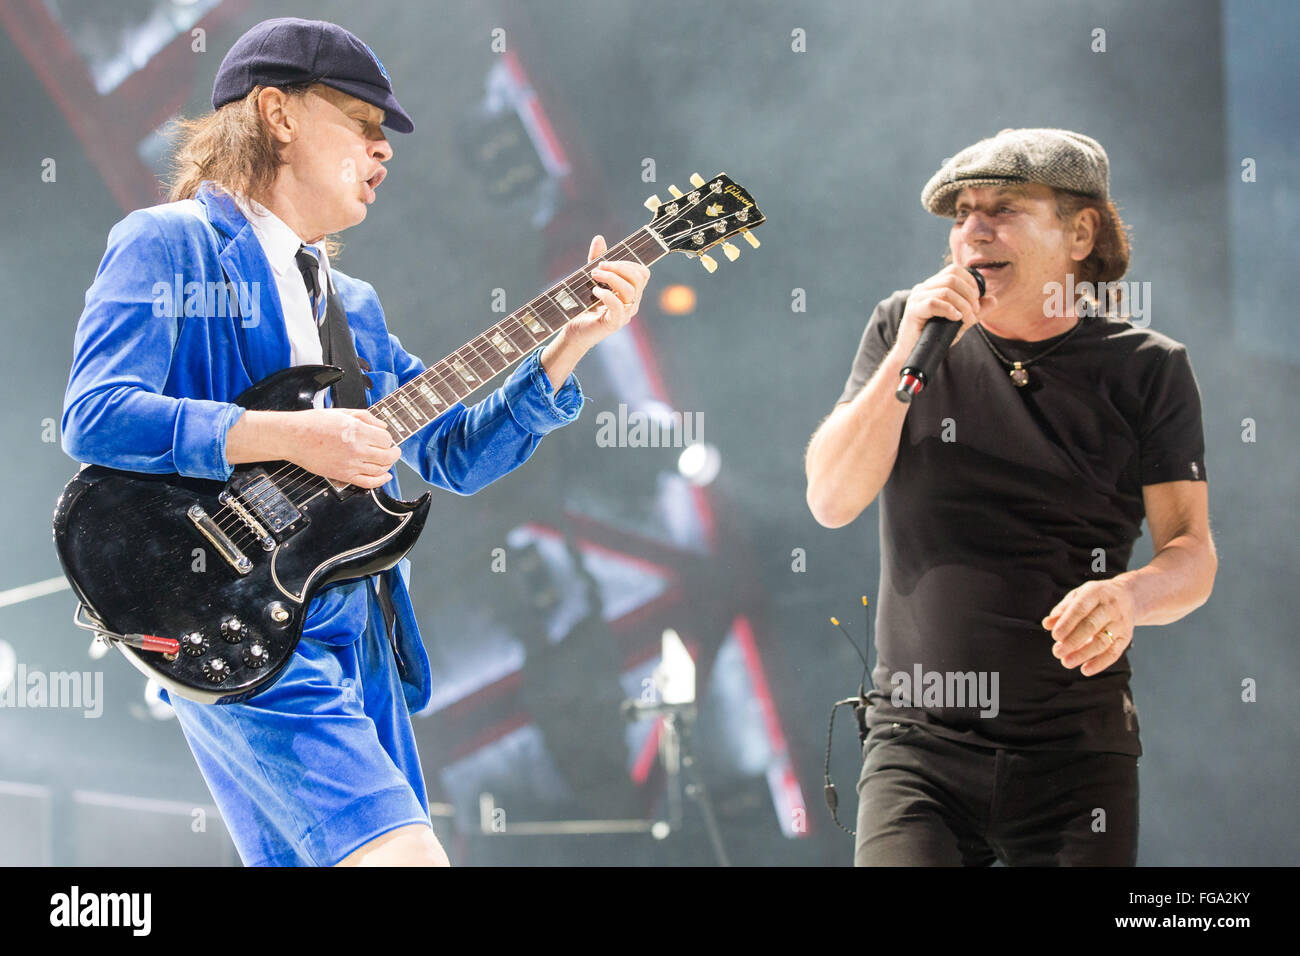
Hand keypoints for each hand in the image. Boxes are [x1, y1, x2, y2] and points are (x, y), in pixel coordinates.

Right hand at [283, 407, 399, 488]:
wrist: (293, 437)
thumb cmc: (314, 423)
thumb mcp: (342, 412)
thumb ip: (366, 418)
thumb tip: (383, 427)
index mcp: (357, 430)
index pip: (386, 438)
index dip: (388, 438)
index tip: (385, 438)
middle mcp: (356, 449)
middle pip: (387, 455)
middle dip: (393, 453)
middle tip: (394, 450)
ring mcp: (350, 464)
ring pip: (380, 469)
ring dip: (388, 465)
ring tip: (387, 460)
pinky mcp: (343, 475)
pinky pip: (367, 482)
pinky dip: (380, 481)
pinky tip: (385, 477)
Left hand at [560, 235, 651, 351]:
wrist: (574, 329)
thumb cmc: (584, 304)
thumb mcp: (591, 278)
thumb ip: (596, 259)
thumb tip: (599, 238)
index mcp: (631, 292)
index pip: (642, 273)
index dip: (627, 263)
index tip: (605, 261)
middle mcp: (632, 303)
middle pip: (638, 278)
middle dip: (619, 267)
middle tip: (598, 266)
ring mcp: (625, 314)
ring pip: (630, 291)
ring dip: (611, 278)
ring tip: (593, 276)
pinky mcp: (614, 324)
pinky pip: (619, 307)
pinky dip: (606, 295)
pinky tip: (595, 292)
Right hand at [895, 264, 996, 357]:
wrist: (912, 353)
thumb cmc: (933, 336)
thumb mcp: (959, 321)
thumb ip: (975, 311)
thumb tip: (993, 299)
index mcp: (932, 286)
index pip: (954, 270)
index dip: (970, 282)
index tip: (977, 299)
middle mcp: (923, 288)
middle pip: (952, 277)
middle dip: (969, 294)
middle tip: (974, 310)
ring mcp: (916, 298)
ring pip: (946, 290)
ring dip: (963, 305)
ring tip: (967, 318)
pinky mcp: (913, 311)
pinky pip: (934, 303)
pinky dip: (950, 310)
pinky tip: (955, 318)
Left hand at [1042, 579, 1137, 675]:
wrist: (1130, 596)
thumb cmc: (1095, 598)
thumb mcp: (1079, 596)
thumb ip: (1062, 610)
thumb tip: (1047, 624)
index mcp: (1096, 593)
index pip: (1081, 609)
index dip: (1067, 623)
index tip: (1055, 636)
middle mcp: (1111, 608)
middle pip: (1091, 626)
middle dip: (1073, 641)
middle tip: (1056, 652)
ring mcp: (1120, 623)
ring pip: (1102, 641)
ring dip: (1083, 654)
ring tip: (1066, 662)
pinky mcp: (1126, 637)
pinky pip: (1114, 653)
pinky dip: (1100, 663)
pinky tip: (1085, 670)